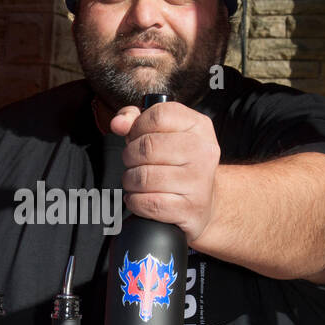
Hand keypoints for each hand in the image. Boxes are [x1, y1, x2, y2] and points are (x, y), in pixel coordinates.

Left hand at [110, 101, 220, 244]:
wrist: (206, 201)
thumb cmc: (180, 165)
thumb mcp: (166, 134)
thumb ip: (137, 121)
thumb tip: (118, 123)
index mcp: (199, 126)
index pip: (159, 116)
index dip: (137, 127)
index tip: (135, 137)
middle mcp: (203, 152)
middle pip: (148, 147)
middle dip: (130, 156)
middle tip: (134, 162)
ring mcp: (198, 181)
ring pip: (143, 177)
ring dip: (130, 181)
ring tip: (137, 182)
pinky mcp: (189, 208)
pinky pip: (147, 202)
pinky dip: (135, 201)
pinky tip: (141, 198)